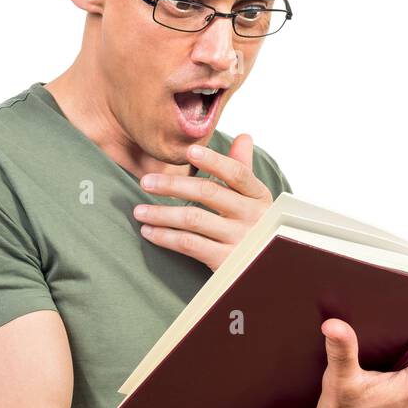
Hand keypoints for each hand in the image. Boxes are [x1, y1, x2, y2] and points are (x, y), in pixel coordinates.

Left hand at [133, 134, 275, 270]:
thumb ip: (244, 170)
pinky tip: (149, 232)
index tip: (190, 151)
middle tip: (145, 182)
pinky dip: (165, 236)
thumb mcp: (256, 201)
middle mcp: (252, 216)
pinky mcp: (225, 261)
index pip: (237, 173)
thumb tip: (243, 136)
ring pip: (193, 219)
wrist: (267, 271)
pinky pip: (189, 244)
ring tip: (139, 211)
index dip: (214, 161)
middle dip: (173, 185)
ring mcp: (239, 240)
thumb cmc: (257, 229)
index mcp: (259, 196)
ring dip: (162, 214)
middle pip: (209, 193)